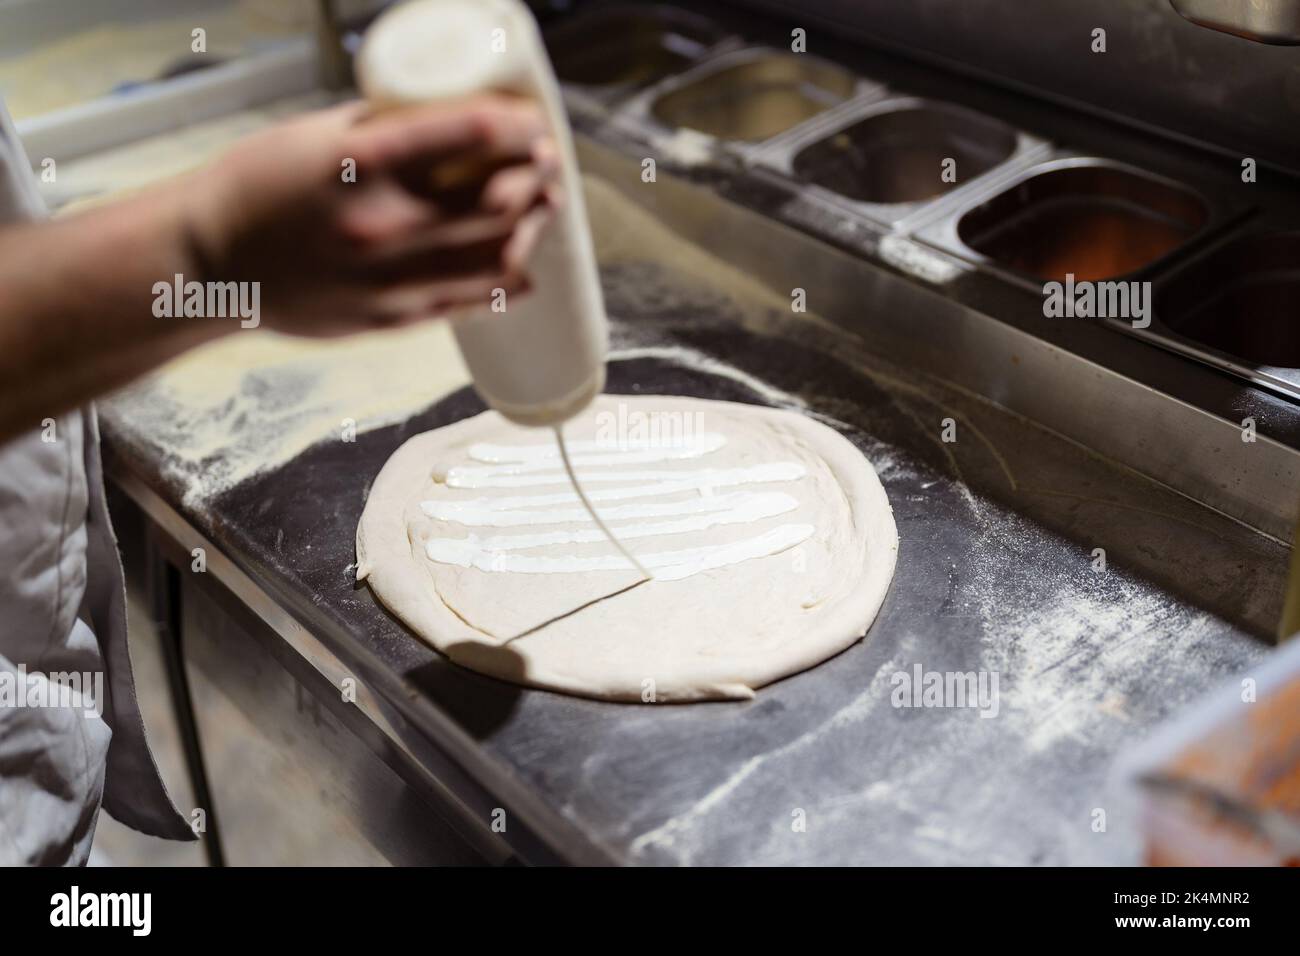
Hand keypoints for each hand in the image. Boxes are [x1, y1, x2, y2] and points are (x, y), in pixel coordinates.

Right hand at [184, 95, 558, 336]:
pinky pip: (469, 301)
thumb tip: (447, 117)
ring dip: (530, 229)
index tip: (533, 124)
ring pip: (496, 255)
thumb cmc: (254, 189)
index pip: (474, 134)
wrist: (207, 266)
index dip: (520, 126)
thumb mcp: (314, 134)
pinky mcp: (391, 317)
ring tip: (542, 210)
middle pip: (498, 198)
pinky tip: (523, 269)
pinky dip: (507, 282)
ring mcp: (391, 277)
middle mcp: (385, 222)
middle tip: (548, 165)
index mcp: (363, 162)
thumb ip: (384, 128)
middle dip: (536, 177)